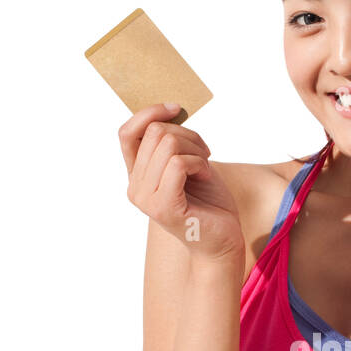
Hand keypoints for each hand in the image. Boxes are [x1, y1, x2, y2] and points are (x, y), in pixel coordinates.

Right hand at [118, 104, 244, 260]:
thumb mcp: (188, 164)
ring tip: (204, 167)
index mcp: (136, 176)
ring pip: (168, 144)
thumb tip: (169, 111)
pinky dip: (199, 163)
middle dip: (187, 134)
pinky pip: (179, 163)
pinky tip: (205, 176)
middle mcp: (135, 187)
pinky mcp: (163, 207)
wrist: (223, 241)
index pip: (127, 133)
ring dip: (196, 149)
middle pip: (154, 133)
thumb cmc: (209, 203)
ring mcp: (146, 199)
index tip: (177, 109)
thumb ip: (171, 143)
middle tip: (204, 153)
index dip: (149, 113)